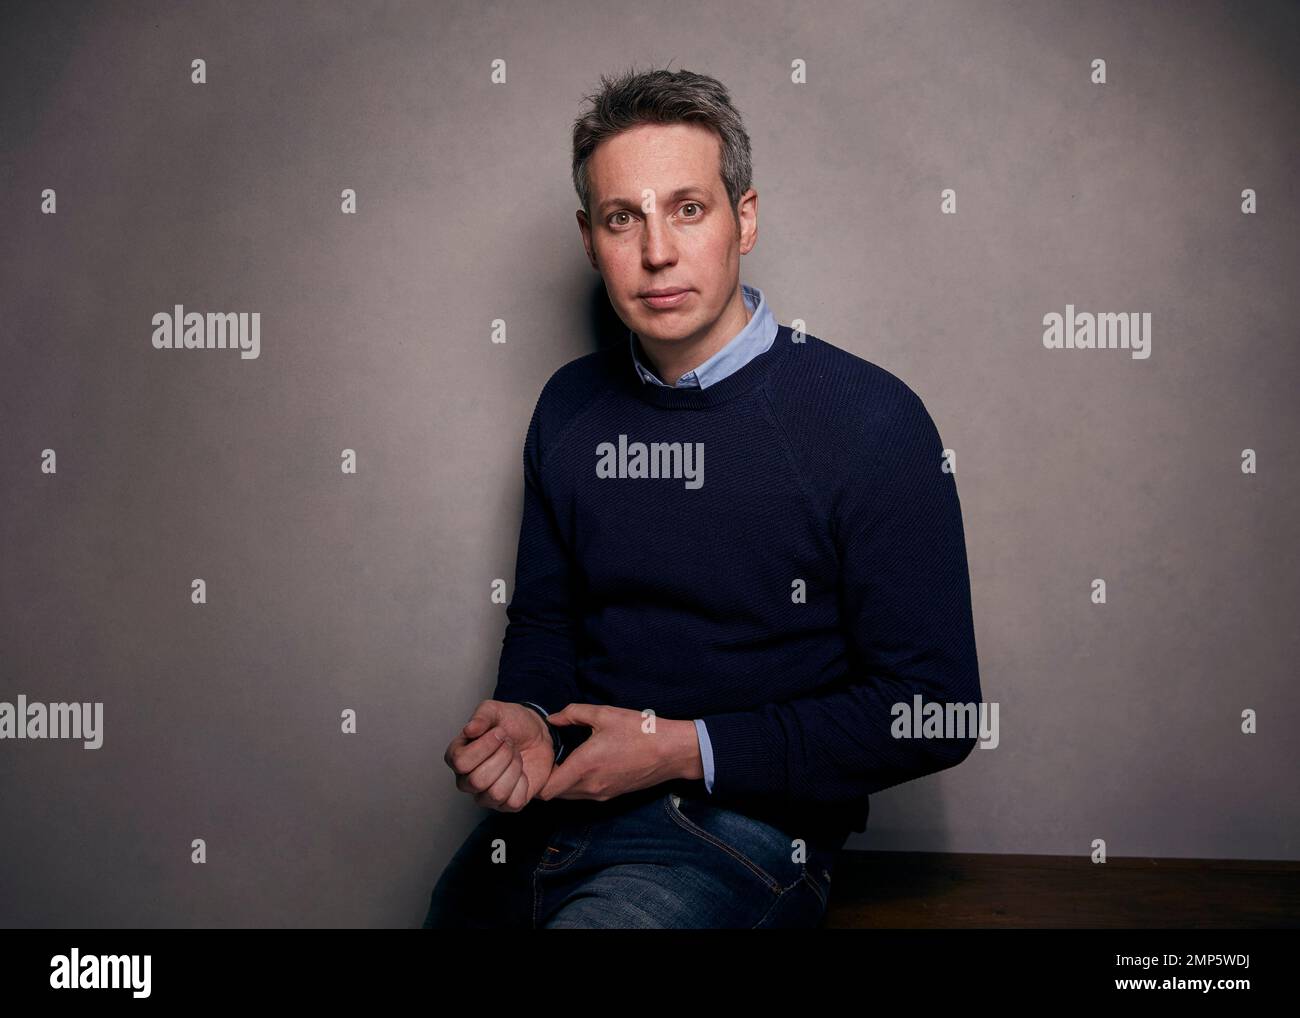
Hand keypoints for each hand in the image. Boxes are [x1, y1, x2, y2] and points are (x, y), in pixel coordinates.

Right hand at [443, 699, 554, 811]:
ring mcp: (486, 795)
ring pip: (496, 793)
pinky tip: (521, 772)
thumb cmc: (512, 723)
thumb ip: (481, 716)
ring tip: (515, 756)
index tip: (499, 732)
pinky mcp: (506, 804)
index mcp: (458, 756)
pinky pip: (513, 802)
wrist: (538, 733)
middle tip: (509, 744)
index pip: (460, 762)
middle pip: (477, 781)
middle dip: (502, 756)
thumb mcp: (496, 710)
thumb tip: (470, 729)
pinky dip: (523, 783)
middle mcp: (467, 780)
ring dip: (513, 769)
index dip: (484, 747)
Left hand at [536, 703, 693, 801]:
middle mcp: (591, 786)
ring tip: (562, 761)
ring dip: (562, 783)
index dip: (536, 779)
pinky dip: (577, 784)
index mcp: (584, 767)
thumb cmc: (639, 731)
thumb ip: (573, 713)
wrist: (671, 752)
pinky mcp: (612, 795)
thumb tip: (553, 718)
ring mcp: (602, 794)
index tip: (536, 762)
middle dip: (547, 780)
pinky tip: (583, 765)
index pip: (546, 790)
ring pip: (570, 796)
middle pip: (555, 795)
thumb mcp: (604, 714)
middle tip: (545, 760)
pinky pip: (586, 794)